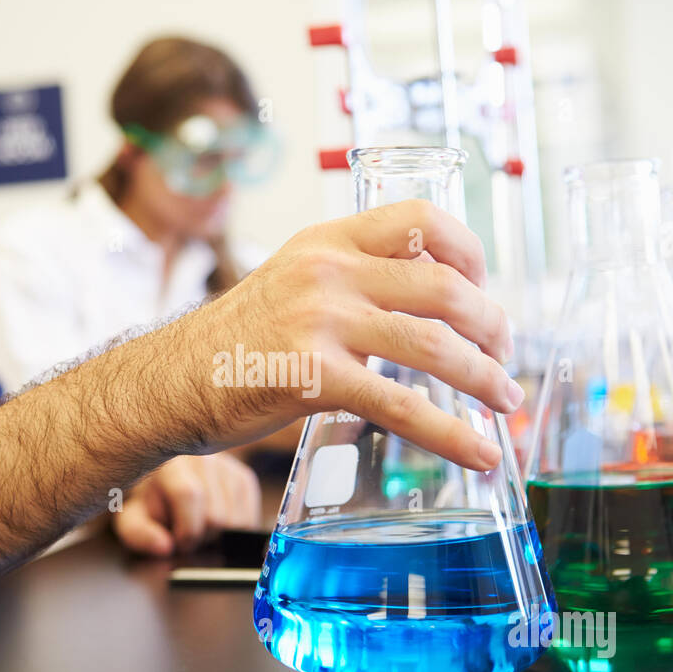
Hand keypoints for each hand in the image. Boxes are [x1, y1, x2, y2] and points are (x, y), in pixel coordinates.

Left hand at [111, 454, 262, 555]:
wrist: (161, 477)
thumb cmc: (146, 501)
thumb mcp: (131, 519)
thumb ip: (141, 534)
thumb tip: (164, 547)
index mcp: (171, 461)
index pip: (189, 495)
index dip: (186, 530)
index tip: (178, 543)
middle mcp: (204, 457)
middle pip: (217, 515)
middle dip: (201, 537)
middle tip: (186, 536)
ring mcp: (229, 466)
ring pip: (236, 521)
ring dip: (218, 536)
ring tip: (198, 527)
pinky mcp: (244, 478)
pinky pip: (250, 519)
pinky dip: (233, 532)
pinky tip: (214, 526)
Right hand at [166, 199, 519, 468]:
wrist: (168, 382)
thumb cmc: (232, 341)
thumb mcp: (292, 282)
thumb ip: (350, 281)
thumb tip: (421, 303)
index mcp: (327, 240)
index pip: (420, 218)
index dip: (469, 250)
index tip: (485, 285)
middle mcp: (328, 271)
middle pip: (442, 286)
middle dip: (491, 325)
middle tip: (504, 354)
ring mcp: (321, 322)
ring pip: (433, 345)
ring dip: (484, 377)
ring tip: (504, 400)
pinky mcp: (315, 379)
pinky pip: (402, 407)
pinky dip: (450, 434)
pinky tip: (476, 452)